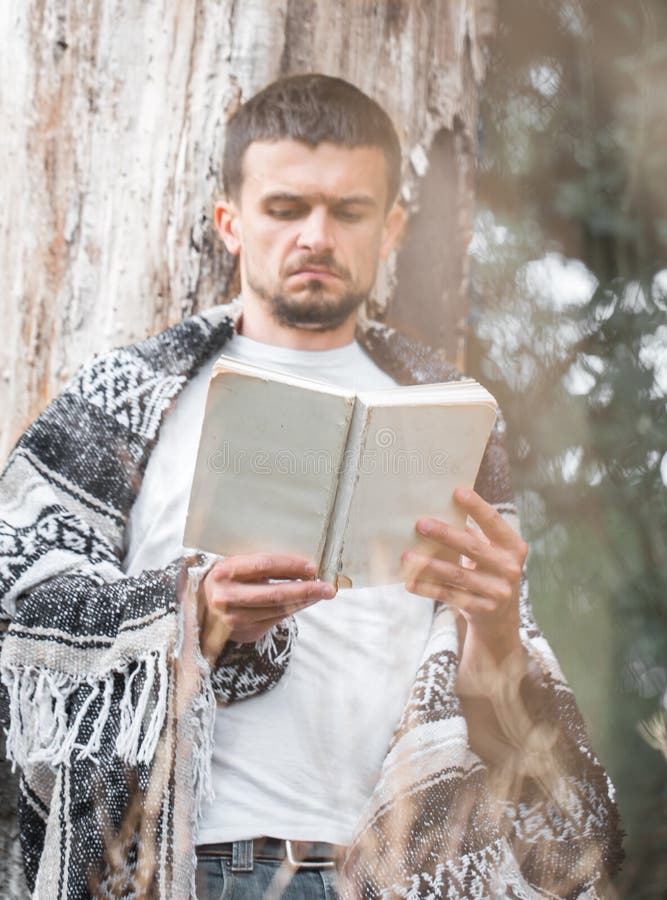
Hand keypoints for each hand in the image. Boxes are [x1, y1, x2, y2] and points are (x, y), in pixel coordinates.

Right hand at [198, 554, 335, 664]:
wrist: (201, 607)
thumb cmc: (227, 579)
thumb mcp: (235, 565)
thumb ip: (260, 564)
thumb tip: (302, 562)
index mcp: (224, 572)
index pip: (263, 566)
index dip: (290, 565)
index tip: (312, 566)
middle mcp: (227, 597)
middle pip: (275, 593)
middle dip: (306, 589)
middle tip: (328, 587)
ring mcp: (235, 618)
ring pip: (279, 609)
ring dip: (305, 601)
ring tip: (323, 592)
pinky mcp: (245, 632)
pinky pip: (277, 620)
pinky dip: (296, 609)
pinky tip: (307, 601)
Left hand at [402, 487, 528, 684]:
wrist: (500, 617)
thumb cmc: (489, 571)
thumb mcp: (491, 552)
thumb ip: (474, 534)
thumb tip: (439, 510)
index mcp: (513, 547)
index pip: (494, 523)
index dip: (476, 507)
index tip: (457, 491)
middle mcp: (509, 568)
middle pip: (472, 547)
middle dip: (445, 534)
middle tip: (421, 524)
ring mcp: (497, 591)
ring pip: (457, 574)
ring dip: (429, 564)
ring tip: (407, 555)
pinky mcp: (482, 609)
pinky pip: (449, 596)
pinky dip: (427, 588)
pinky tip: (409, 581)